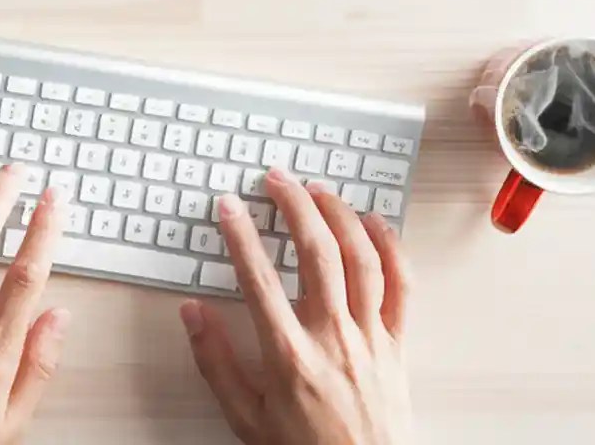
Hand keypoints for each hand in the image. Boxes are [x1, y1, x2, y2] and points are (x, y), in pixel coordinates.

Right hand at [181, 170, 413, 443]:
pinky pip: (401, 286)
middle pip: (317, 255)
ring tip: (318, 190)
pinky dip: (390, 248)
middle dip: (295, 207)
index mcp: (290, 356)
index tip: (228, 206)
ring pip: (361, 260)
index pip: (259, 281)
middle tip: (277, 179)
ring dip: (339, 216)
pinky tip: (374, 224)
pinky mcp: (397, 344)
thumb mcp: (244, 415)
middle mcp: (334, 339)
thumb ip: (216, 361)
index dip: (240, 236)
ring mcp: (371, 338)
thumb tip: (193, 313)